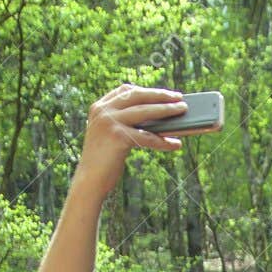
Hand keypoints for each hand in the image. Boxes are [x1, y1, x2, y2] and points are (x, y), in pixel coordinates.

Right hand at [74, 85, 187, 203]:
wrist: (89, 182)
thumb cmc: (103, 162)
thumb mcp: (110, 136)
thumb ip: (124, 122)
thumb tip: (156, 121)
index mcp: (99, 107)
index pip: (125, 90)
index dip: (146, 90)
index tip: (162, 93)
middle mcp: (103, 110)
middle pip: (138, 95)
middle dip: (160, 95)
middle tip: (179, 97)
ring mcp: (110, 122)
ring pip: (146, 111)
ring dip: (167, 110)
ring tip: (182, 111)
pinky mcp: (118, 136)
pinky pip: (148, 137)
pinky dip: (164, 141)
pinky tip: (176, 144)